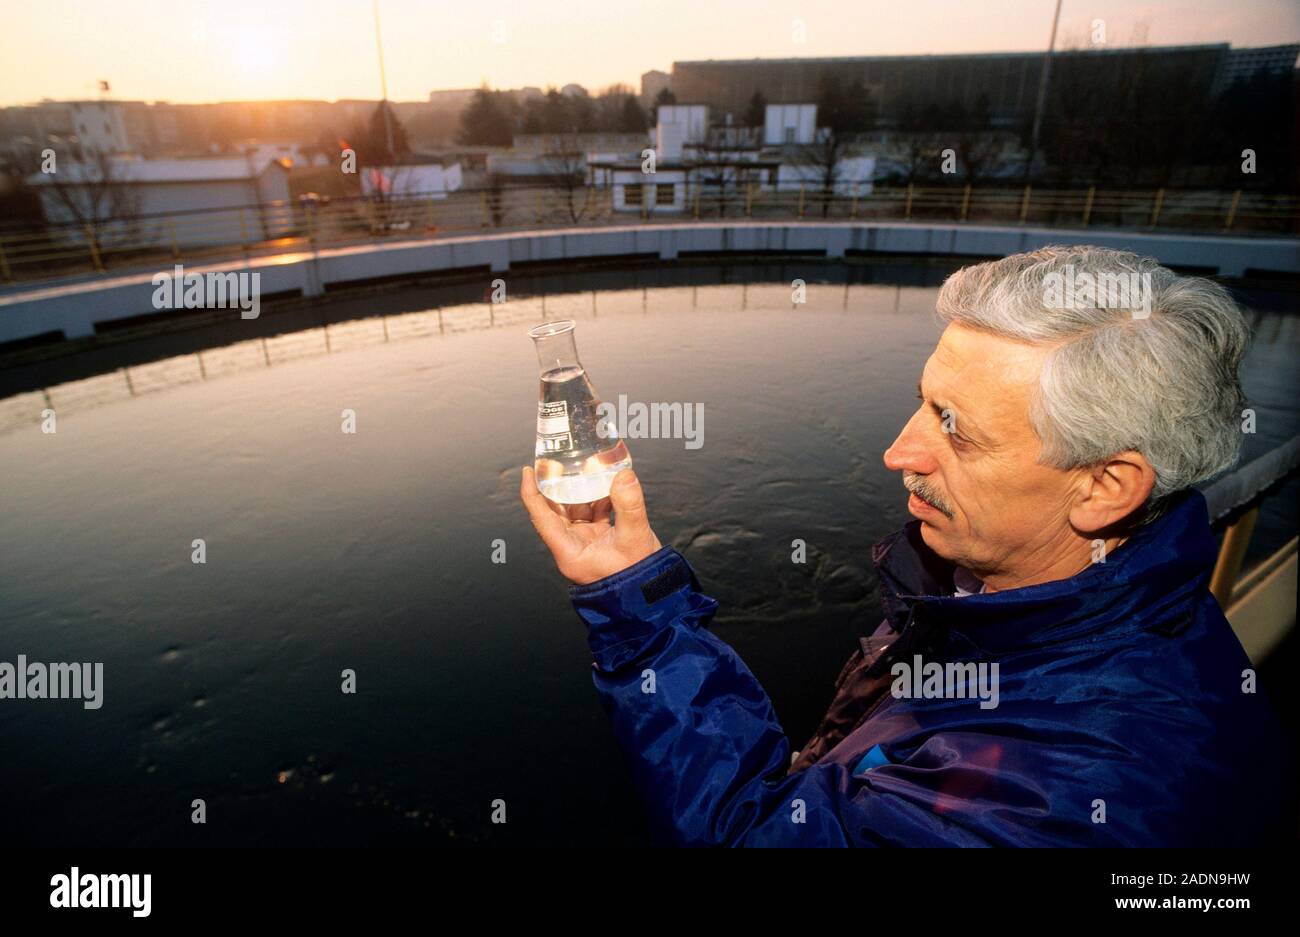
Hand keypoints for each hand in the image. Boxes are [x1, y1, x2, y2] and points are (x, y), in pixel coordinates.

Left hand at [519, 466, 662, 584]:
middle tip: (560, 463)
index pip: (542, 518)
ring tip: (587, 468)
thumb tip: (624, 475)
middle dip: (558, 486)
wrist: (652, 596)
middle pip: (557, 511)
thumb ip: (629, 506)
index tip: (529, 471)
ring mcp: (587, 543)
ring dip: (581, 490)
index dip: (532, 494)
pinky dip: (599, 498)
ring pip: (577, 510)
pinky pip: (594, 514)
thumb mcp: (634, 539)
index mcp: (569, 552)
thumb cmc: (638, 577)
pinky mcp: (601, 540)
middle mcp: (573, 546)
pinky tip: (609, 484)